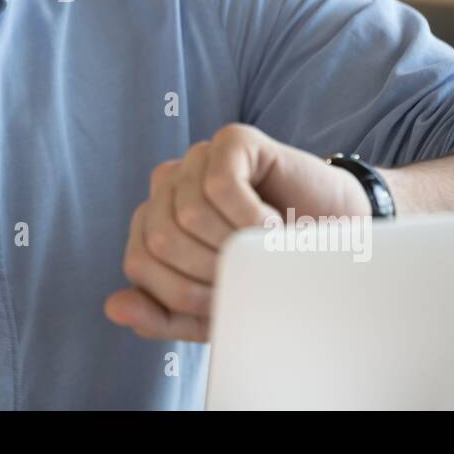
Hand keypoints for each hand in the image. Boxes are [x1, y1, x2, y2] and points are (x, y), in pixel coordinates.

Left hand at [103, 123, 371, 341]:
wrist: (340, 246)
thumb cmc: (271, 274)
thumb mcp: (214, 310)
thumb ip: (163, 313)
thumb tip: (114, 307)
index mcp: (154, 223)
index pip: (138, 263)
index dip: (184, 293)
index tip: (228, 297)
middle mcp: (168, 186)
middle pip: (160, 239)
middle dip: (209, 271)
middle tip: (250, 274)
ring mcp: (196, 158)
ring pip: (188, 214)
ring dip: (235, 246)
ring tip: (266, 249)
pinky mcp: (232, 140)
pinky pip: (219, 185)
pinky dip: (250, 217)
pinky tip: (273, 224)